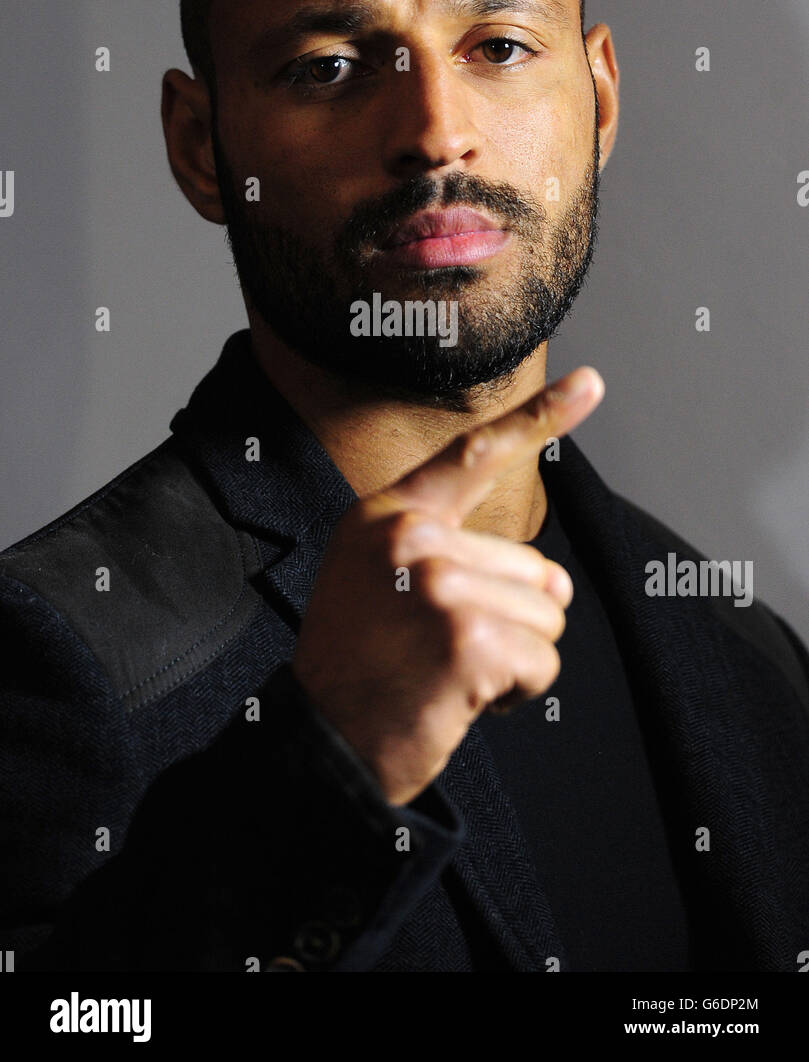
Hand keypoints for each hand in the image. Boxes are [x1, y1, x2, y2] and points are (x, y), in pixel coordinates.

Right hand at [292, 367, 604, 804]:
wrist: (322, 742)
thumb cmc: (360, 667)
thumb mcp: (385, 583)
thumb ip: (466, 560)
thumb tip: (560, 585)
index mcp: (388, 514)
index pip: (474, 453)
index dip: (539, 416)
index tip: (592, 382)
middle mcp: (412, 537)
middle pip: (534, 567)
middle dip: (509, 621)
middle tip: (438, 651)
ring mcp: (439, 584)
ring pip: (545, 617)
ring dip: (513, 659)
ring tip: (444, 673)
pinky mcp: (466, 638)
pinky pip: (541, 663)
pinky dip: (516, 693)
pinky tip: (460, 699)